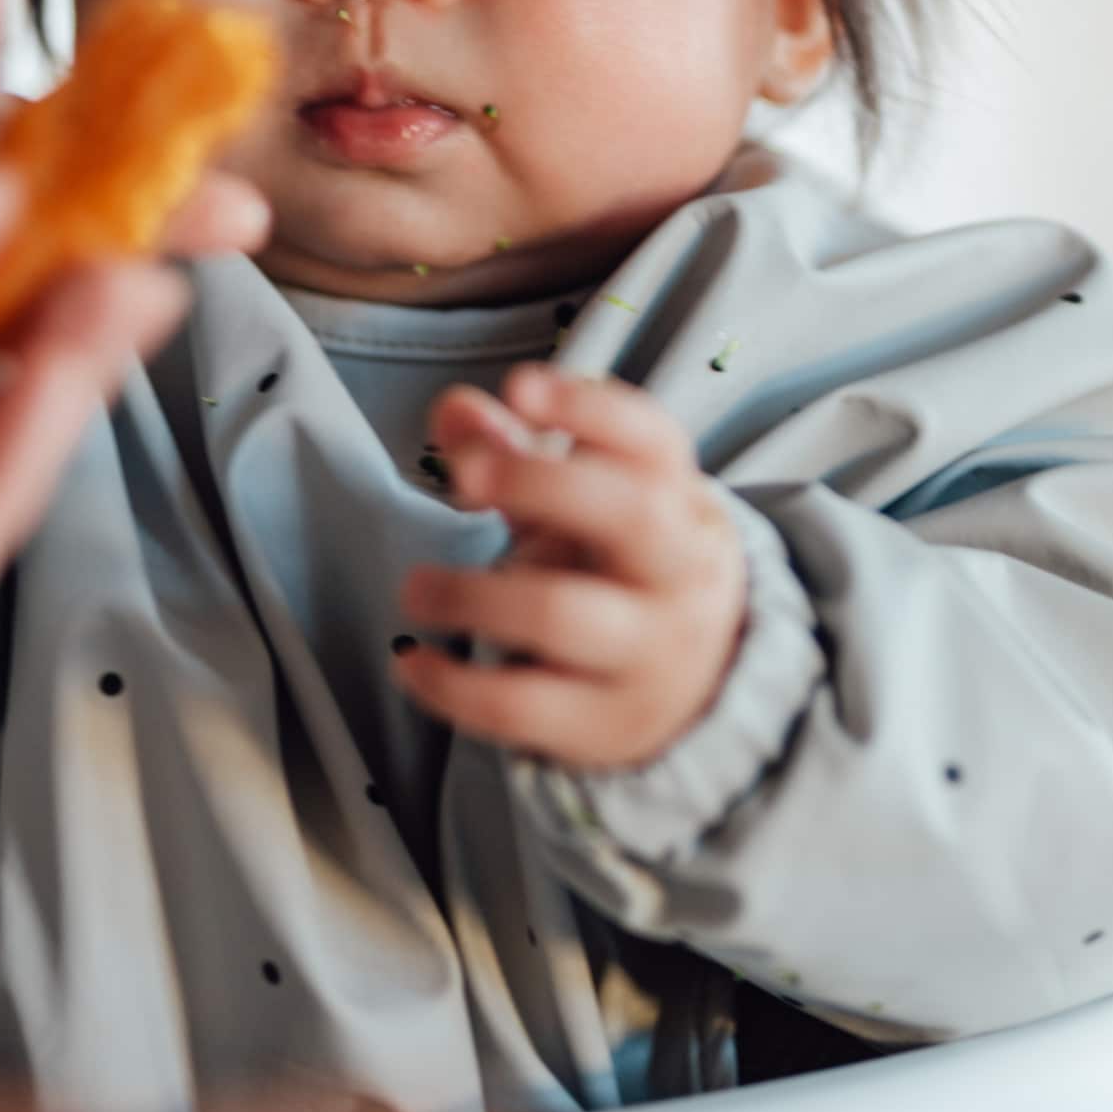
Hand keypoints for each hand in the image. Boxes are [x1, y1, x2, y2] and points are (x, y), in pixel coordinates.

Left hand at [395, 366, 747, 768]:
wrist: (702, 693)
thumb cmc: (627, 576)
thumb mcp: (589, 510)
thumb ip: (516, 453)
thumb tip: (454, 409)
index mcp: (678, 504)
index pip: (652, 442)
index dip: (588, 408)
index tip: (520, 386)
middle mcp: (678, 573)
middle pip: (630, 514)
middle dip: (543, 484)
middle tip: (464, 476)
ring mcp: (648, 654)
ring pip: (566, 615)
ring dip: (476, 594)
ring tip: (415, 586)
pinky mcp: (604, 725)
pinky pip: (523, 705)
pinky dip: (454, 685)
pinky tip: (410, 662)